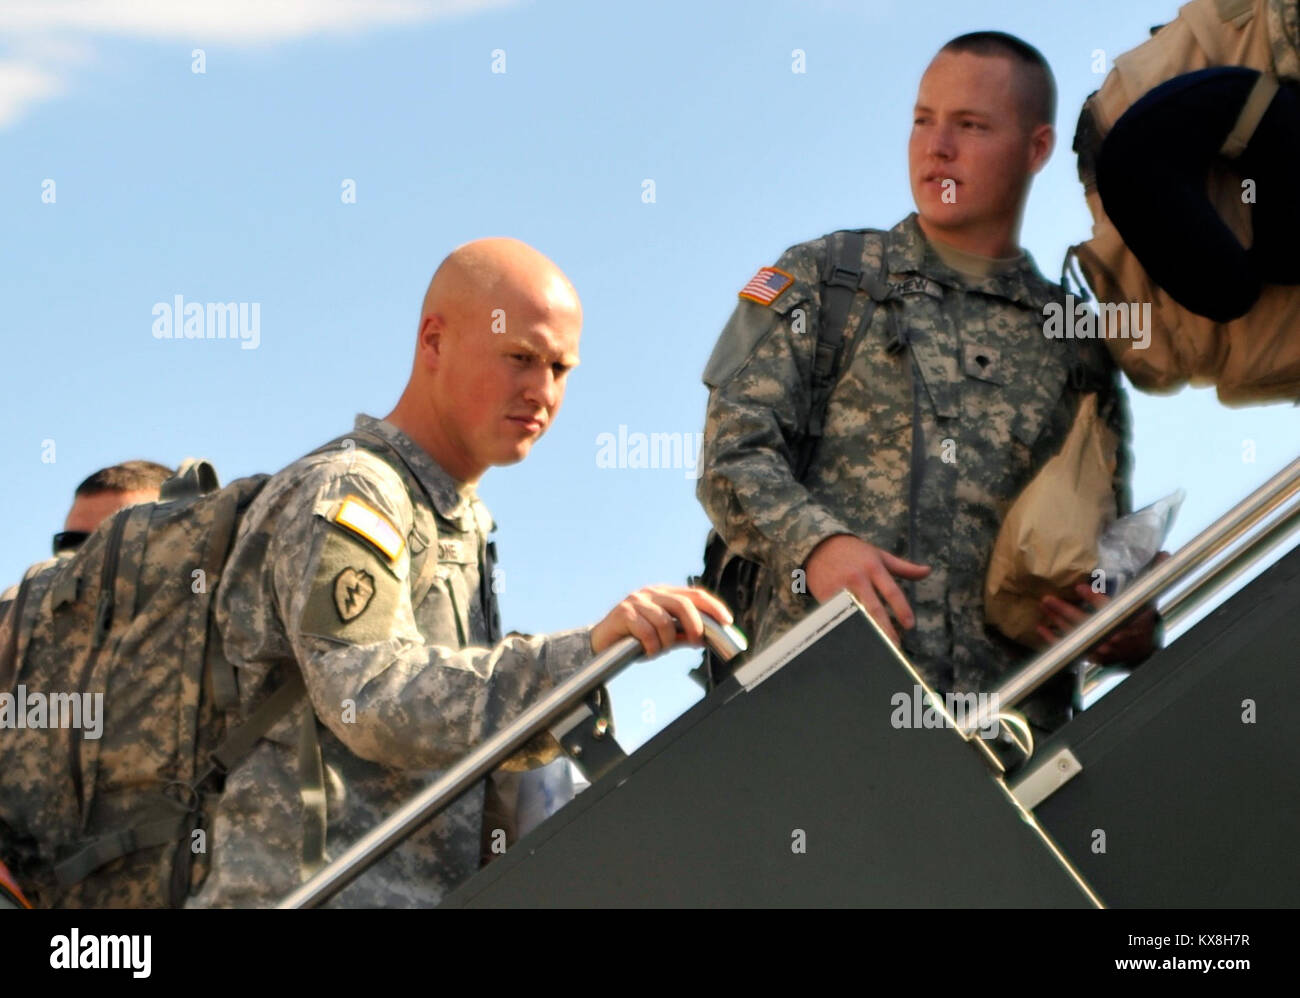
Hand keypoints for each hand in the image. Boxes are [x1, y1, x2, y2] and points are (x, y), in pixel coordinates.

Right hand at [590, 584, 734, 655]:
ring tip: (657, 650)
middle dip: (695, 625)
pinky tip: (645, 651)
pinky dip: (651, 646)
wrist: (600, 644)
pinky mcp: (624, 612)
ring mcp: (637, 600)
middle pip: (683, 604)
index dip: (714, 606)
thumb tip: (706, 638)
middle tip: (695, 641)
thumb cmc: (633, 639)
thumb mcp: (663, 636)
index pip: (695, 595)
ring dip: (666, 642)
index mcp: (664, 594)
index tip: (727, 621)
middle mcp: (651, 593)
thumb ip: (683, 634)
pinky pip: (647, 631)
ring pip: (665, 621)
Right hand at [804, 534, 930, 646]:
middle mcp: (857, 577)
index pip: (891, 591)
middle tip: (894, 645)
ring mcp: (840, 587)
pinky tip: (854, 640)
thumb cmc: (854, 552)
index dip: (901, 609)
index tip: (909, 625)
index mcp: (874, 567)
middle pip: (873, 607)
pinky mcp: (826, 595)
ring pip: (855, 614)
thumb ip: (904, 567)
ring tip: (875, 647)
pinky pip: (838, 615)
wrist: (820, 546)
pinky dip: (846, 627)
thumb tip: (928, 571)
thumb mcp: (879, 555)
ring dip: (866, 631)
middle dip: (885, 628)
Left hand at [1036, 552, 1170, 664]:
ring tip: (1044, 606)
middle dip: (1065, 610)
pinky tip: (1041, 628)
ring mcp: (1101, 648)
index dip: (1094, 599)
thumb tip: (1166, 554)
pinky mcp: (1091, 655)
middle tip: (1048, 598)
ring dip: (1057, 620)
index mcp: (1127, 620)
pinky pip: (1069, 648)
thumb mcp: (1149, 600)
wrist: (1143, 653)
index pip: (1110, 609)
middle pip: (1086, 623)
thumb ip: (1154, 578)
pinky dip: (1053, 639)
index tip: (1079, 587)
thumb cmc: (1142, 622)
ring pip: (1076, 635)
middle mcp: (1113, 636)